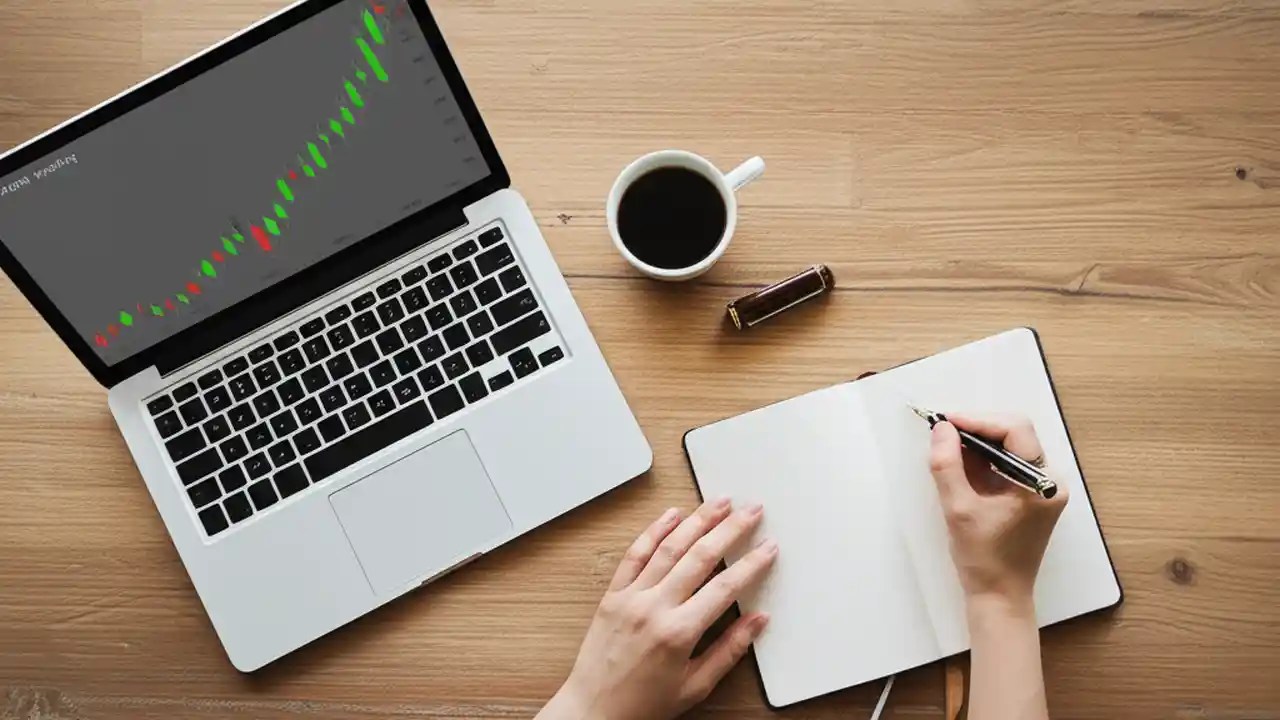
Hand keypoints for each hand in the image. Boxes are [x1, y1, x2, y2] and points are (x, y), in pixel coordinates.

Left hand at [537, 500, 777, 719]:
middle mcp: (654, 608)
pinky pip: (635, 555)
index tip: (769, 547)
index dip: (752, 563)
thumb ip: (730, 650)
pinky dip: (654, 531)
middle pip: (701, 556)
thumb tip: (759, 621)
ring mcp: (631, 597)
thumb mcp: (695, 686)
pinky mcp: (612, 595)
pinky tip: (672, 515)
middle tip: (752, 510)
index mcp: (679, 633)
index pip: (726, 586)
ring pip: (669, 547)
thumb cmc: (643, 705)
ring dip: (698, 520)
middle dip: (731, 529)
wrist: (593, 711)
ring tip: (720, 502)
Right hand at [928, 414, 1069, 607]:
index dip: (979, 421)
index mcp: (1043, 483)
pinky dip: (981, 460)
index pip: (1015, 431)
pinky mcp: (1027, 496)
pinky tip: (958, 464)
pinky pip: (1004, 465)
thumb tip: (941, 430)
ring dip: (977, 444)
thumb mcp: (959, 509)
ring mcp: (1039, 488)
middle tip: (943, 432)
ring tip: (946, 447)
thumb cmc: (984, 560)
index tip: (946, 422)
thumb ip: (948, 465)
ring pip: (1008, 448)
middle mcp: (1048, 481)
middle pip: (1013, 434)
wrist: (999, 597)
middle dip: (976, 429)